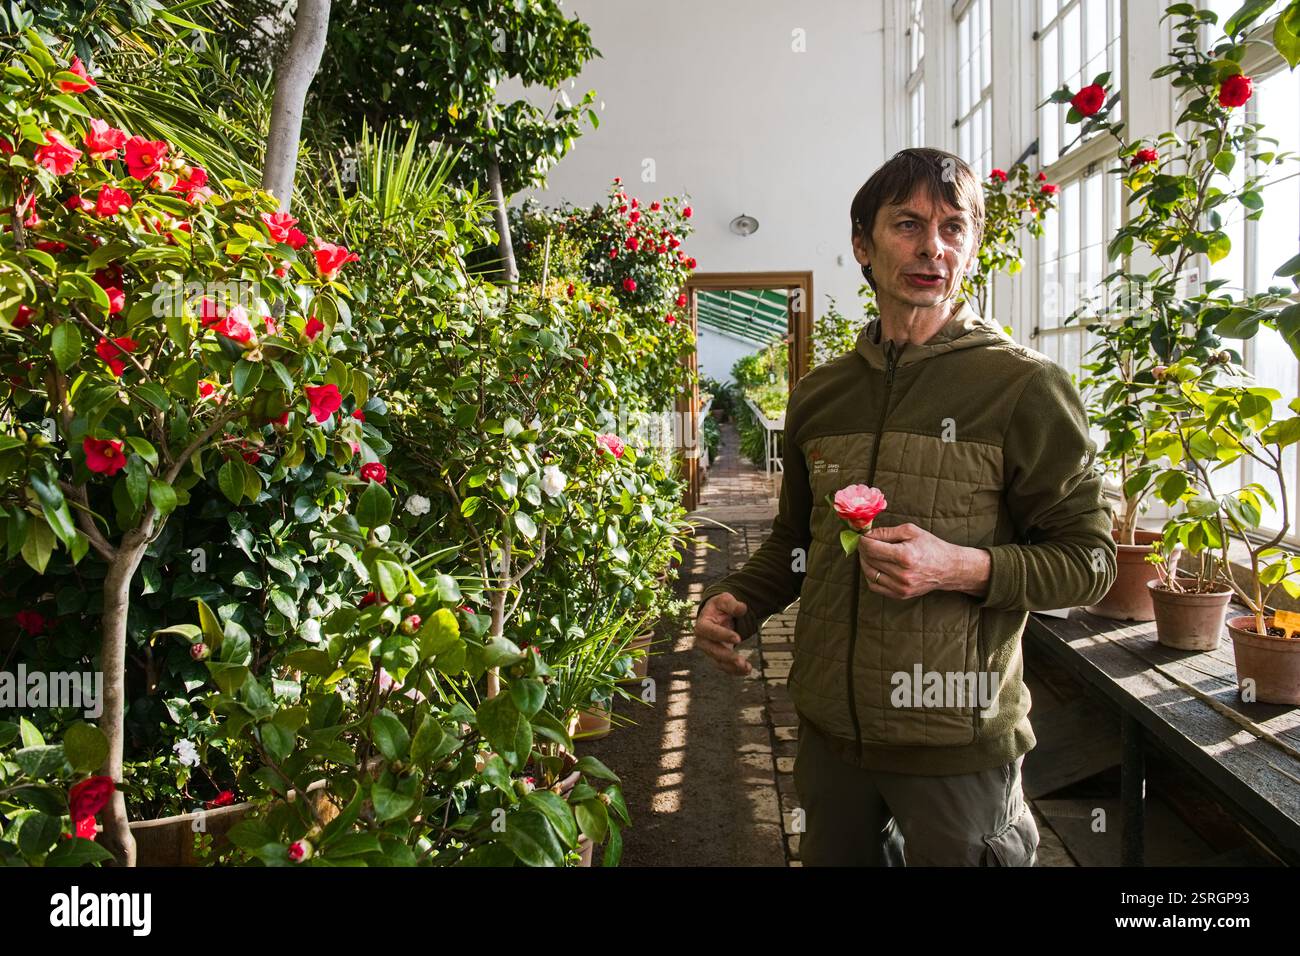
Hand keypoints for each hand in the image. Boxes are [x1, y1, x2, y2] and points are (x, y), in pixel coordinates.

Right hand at [694, 592, 751, 675]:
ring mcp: (710, 651)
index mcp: (702, 625)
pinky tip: (747, 670)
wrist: (716, 615)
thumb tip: (742, 608)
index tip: (738, 639)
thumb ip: (732, 604)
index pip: (710, 632)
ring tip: (747, 668)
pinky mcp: (718, 657)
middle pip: (713, 651)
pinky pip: (725, 667)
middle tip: (740, 661)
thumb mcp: (724, 600)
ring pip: (719, 662)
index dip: (723, 635)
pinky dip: (735, 671)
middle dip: (727, 656)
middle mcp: (703, 640)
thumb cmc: (719, 607)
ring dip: (732, 667)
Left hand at [858, 523, 986, 599]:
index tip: (864, 536)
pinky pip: (875, 586)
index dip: (863, 541)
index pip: (872, 548)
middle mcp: (902, 574)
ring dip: (865, 562)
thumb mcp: (911, 531)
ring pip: (869, 574)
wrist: (948, 568)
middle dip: (863, 550)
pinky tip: (874, 566)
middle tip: (865, 543)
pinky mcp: (900, 595)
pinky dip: (870, 575)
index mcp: (905, 556)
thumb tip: (867, 535)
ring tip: (869, 553)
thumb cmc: (931, 547)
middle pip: (869, 560)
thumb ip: (886, 532)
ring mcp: (901, 587)